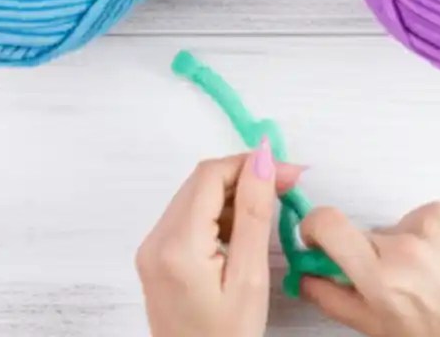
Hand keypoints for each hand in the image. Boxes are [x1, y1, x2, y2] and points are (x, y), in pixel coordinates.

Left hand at [136, 139, 305, 336]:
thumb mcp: (249, 278)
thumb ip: (255, 215)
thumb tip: (263, 161)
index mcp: (177, 246)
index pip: (210, 176)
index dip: (250, 164)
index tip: (288, 171)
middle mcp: (155, 240)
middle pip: (200, 183)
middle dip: (243, 177)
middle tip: (285, 187)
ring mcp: (151, 248)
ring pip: (194, 197)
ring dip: (231, 196)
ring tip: (266, 215)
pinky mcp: (155, 256)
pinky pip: (187, 218)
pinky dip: (216, 215)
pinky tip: (242, 233)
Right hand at [299, 202, 439, 336]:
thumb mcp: (390, 334)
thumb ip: (340, 302)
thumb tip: (309, 278)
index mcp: (383, 281)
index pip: (323, 225)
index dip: (312, 231)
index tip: (316, 244)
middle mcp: (403, 246)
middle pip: (353, 232)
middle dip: (359, 254)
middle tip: (385, 280)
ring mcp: (428, 226)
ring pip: (388, 231)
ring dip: (399, 251)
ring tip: (433, 281)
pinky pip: (418, 224)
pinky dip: (427, 242)